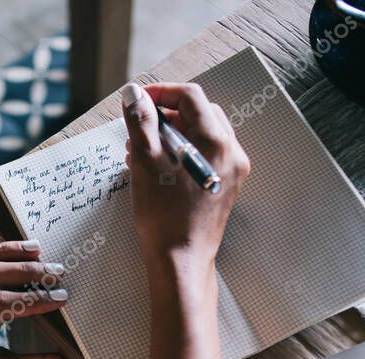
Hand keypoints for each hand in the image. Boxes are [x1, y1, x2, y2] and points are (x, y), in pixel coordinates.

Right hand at [121, 82, 249, 287]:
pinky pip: (205, 156)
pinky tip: (159, 168)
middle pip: (199, 113)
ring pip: (202, 135)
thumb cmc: (164, 216)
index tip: (137, 101)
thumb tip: (133, 94)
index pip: (190, 96)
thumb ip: (141, 122)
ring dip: (174, 134)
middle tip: (140, 128)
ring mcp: (231, 170)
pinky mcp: (225, 186)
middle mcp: (231, 152)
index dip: (160, 92)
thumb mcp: (145, 162)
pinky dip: (183, 153)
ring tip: (143, 150)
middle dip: (167, 114)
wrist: (180, 260)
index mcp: (215, 141)